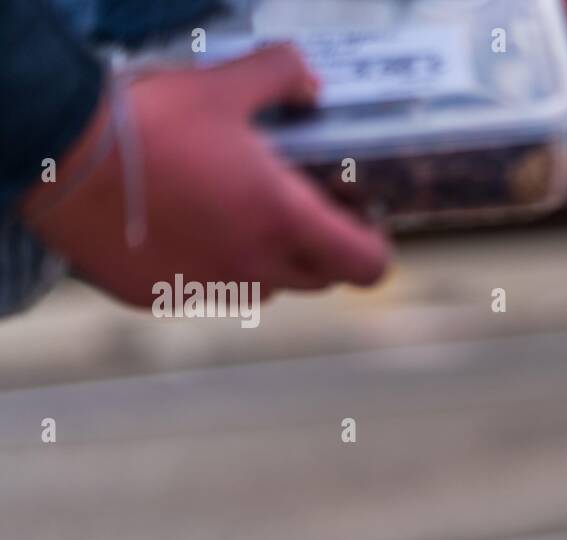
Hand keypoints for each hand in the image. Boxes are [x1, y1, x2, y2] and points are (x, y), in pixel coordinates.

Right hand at [21, 44, 389, 308]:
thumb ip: (283, 77)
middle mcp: (253, 267)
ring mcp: (206, 288)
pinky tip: (182, 225)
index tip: (359, 219)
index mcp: (283, 222)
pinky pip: (205, 290)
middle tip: (302, 209)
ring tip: (238, 214)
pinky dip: (208, 265)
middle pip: (319, 278)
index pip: (366, 266)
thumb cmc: (146, 119)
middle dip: (322, 248)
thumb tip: (311, 86)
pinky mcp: (160, 297)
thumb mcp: (223, 84)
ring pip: (264, 287)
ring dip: (267, 260)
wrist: (56, 153)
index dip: (372, 245)